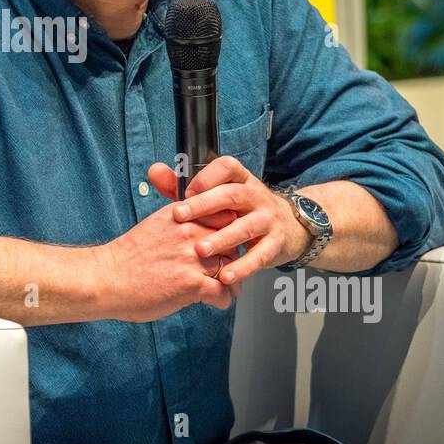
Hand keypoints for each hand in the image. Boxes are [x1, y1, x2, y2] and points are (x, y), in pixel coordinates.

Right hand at [97, 201, 234, 322]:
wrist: (105, 278)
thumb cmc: (126, 257)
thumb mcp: (156, 226)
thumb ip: (179, 224)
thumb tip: (197, 231)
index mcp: (181, 215)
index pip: (223, 215)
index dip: (228, 231)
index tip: (226, 243)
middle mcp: (190, 232)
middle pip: (232, 240)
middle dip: (233, 256)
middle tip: (229, 268)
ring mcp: (193, 258)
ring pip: (232, 267)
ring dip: (232, 280)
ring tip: (226, 287)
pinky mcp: (192, 283)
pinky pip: (224, 292)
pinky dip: (223, 299)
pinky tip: (215, 301)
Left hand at [148, 156, 311, 284]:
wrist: (289, 227)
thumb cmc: (241, 211)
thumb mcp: (219, 195)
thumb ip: (185, 187)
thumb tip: (155, 171)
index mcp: (241, 180)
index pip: (227, 167)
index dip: (206, 177)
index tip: (186, 190)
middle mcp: (256, 196)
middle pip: (231, 195)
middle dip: (204, 205)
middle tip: (179, 216)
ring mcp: (268, 219)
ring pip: (245, 226)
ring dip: (222, 239)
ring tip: (200, 250)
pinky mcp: (275, 243)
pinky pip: (259, 255)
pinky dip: (242, 267)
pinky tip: (225, 276)